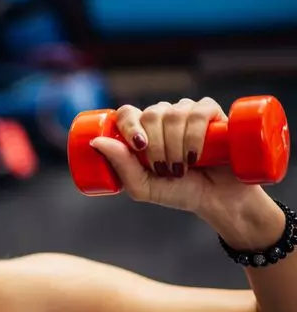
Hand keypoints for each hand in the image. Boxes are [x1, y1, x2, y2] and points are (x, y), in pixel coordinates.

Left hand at [90, 97, 264, 221]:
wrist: (216, 200)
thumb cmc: (178, 192)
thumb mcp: (142, 186)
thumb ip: (121, 165)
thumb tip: (95, 142)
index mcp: (144, 131)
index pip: (128, 113)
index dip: (130, 125)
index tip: (138, 147)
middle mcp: (165, 118)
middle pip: (152, 113)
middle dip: (156, 145)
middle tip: (163, 169)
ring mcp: (188, 113)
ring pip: (174, 114)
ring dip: (175, 145)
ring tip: (180, 168)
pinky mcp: (214, 114)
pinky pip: (199, 112)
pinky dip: (194, 134)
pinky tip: (195, 154)